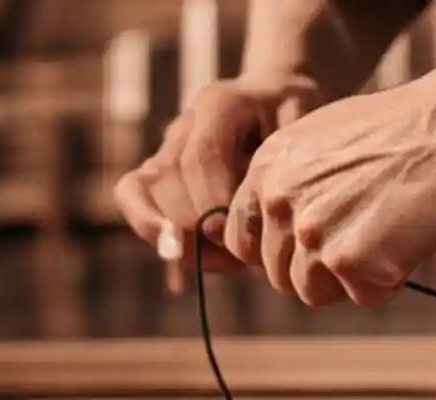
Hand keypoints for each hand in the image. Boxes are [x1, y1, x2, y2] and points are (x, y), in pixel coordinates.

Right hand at [114, 76, 325, 270]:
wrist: (277, 107)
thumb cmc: (297, 124)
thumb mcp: (304, 131)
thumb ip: (280, 163)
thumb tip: (249, 215)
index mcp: (222, 104)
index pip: (204, 156)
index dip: (215, 200)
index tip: (238, 234)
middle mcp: (187, 122)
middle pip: (170, 176)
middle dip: (198, 224)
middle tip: (237, 255)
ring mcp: (167, 144)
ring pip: (148, 189)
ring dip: (180, 233)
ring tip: (225, 260)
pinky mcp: (156, 166)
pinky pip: (131, 194)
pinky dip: (148, 227)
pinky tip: (176, 256)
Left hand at [221, 79, 435, 306]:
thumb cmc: (405, 129)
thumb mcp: (324, 140)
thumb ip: (295, 184)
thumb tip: (287, 227)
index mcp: (267, 168)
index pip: (243, 240)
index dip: (280, 253)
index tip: (313, 250)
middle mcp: (280, 201)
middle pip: (280, 274)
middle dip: (321, 270)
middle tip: (366, 241)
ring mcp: (311, 234)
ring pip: (315, 293)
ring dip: (352, 280)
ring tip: (388, 239)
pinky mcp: (349, 261)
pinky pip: (364, 297)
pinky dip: (390, 282)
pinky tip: (409, 241)